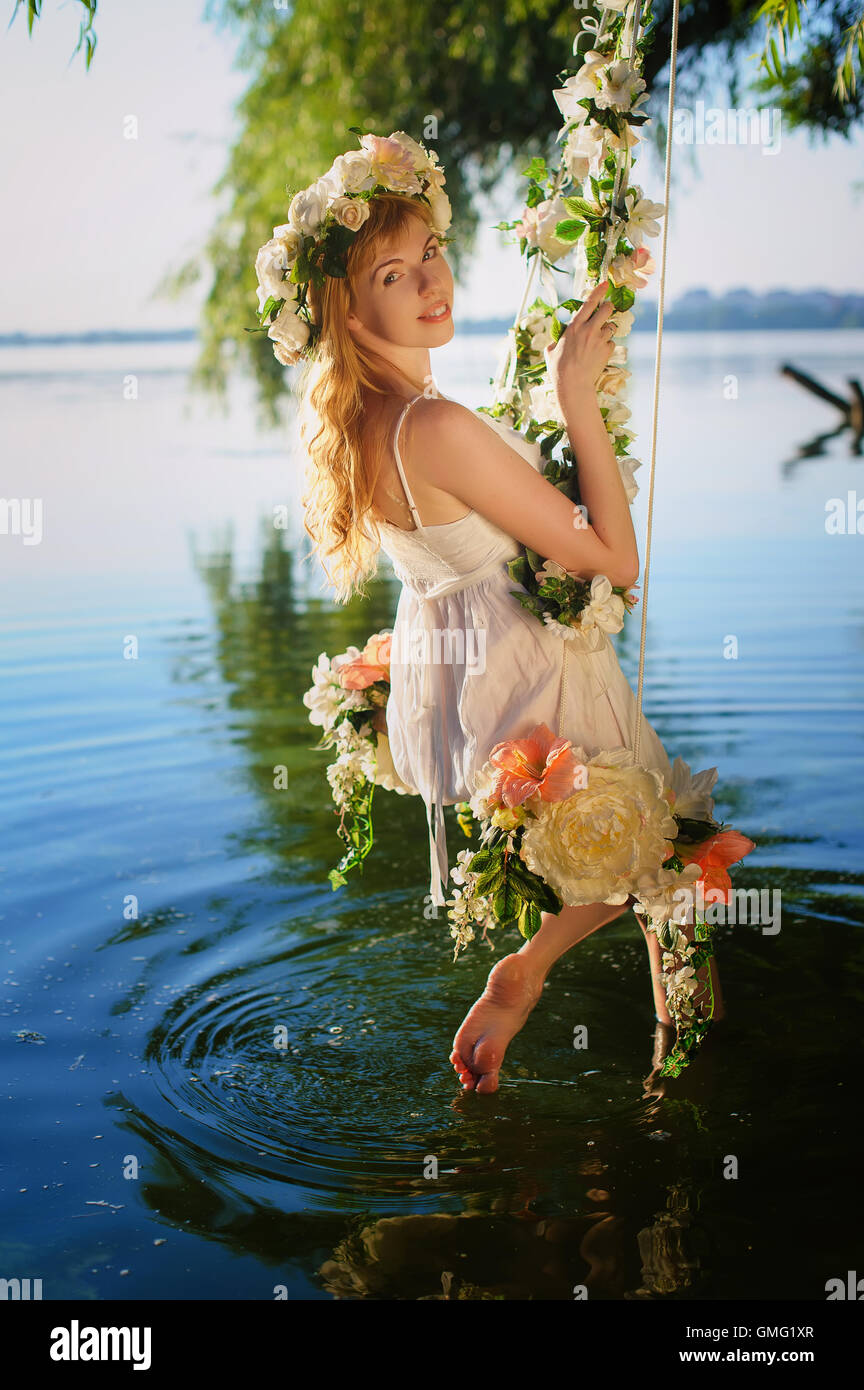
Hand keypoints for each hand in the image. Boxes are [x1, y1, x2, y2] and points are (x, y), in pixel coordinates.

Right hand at [544, 279, 615, 405]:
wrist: (573, 385)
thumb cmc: (558, 369)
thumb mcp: (550, 351)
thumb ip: (556, 340)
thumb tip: (557, 338)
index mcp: (574, 327)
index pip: (589, 303)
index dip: (599, 291)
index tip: (606, 284)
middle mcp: (589, 330)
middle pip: (607, 309)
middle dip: (608, 308)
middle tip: (606, 311)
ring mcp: (600, 340)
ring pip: (611, 327)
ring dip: (606, 330)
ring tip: (597, 341)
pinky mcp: (607, 350)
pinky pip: (611, 343)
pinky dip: (607, 346)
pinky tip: (598, 354)